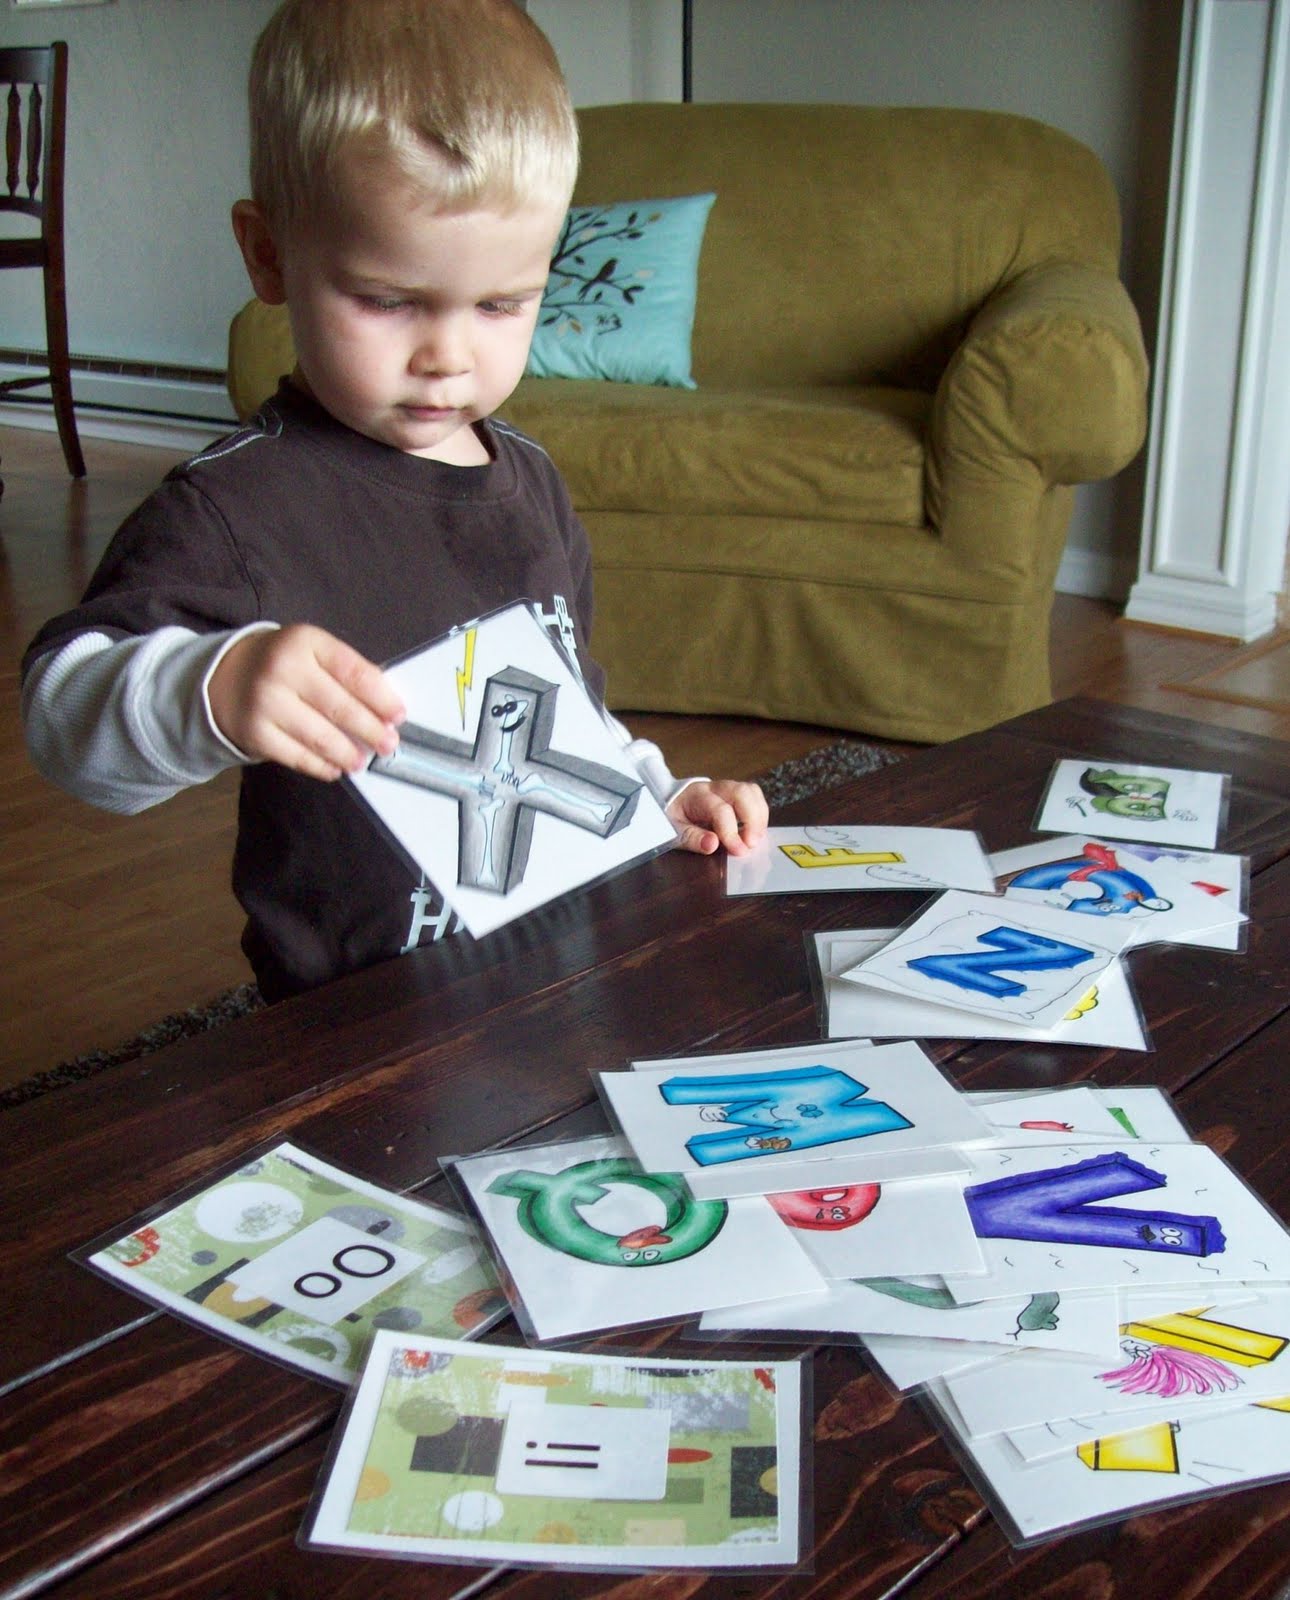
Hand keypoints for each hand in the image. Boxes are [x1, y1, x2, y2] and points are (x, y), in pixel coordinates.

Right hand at [207, 624, 404, 781]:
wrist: (226, 676)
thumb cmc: (284, 665)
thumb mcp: (312, 652)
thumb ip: (346, 673)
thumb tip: (386, 710)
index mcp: (305, 642)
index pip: (354, 672)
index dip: (382, 698)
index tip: (398, 715)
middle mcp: (283, 669)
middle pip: (340, 708)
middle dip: (371, 731)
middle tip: (388, 744)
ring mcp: (267, 702)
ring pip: (321, 737)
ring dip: (348, 754)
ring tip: (362, 760)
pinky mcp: (256, 733)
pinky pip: (298, 756)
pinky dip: (322, 766)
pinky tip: (335, 768)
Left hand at [667, 778, 768, 856]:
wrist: (668, 801)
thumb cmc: (671, 818)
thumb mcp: (673, 831)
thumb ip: (692, 838)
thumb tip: (712, 844)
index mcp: (696, 796)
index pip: (720, 810)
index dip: (732, 832)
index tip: (739, 851)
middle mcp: (714, 787)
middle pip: (741, 792)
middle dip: (752, 819)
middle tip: (752, 844)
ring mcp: (726, 787)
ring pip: (751, 791)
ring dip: (759, 816)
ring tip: (755, 839)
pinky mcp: (735, 793)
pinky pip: (753, 796)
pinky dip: (760, 813)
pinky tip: (755, 831)